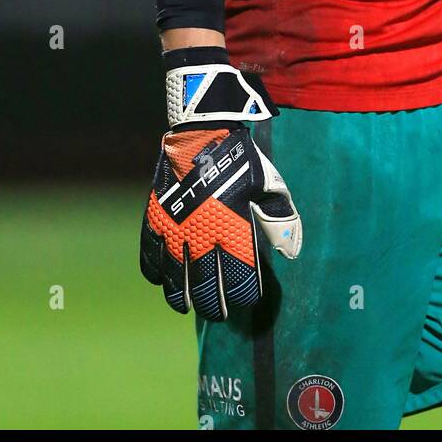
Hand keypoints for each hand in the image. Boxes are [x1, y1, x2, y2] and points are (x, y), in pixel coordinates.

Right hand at [140, 52, 301, 316]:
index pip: (240, 280)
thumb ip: (280, 220)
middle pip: (206, 288)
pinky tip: (162, 279)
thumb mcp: (268, 185)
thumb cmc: (241, 158)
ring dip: (181, 297)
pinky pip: (150, 257)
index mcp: (234, 229)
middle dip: (214, 305)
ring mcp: (175, 229)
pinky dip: (155, 272)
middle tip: (218, 312)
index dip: (244, 295)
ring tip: (187, 305)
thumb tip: (292, 253)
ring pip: (174, 280)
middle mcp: (202, 236)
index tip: (246, 299)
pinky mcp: (155, 219)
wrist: (201, 129)